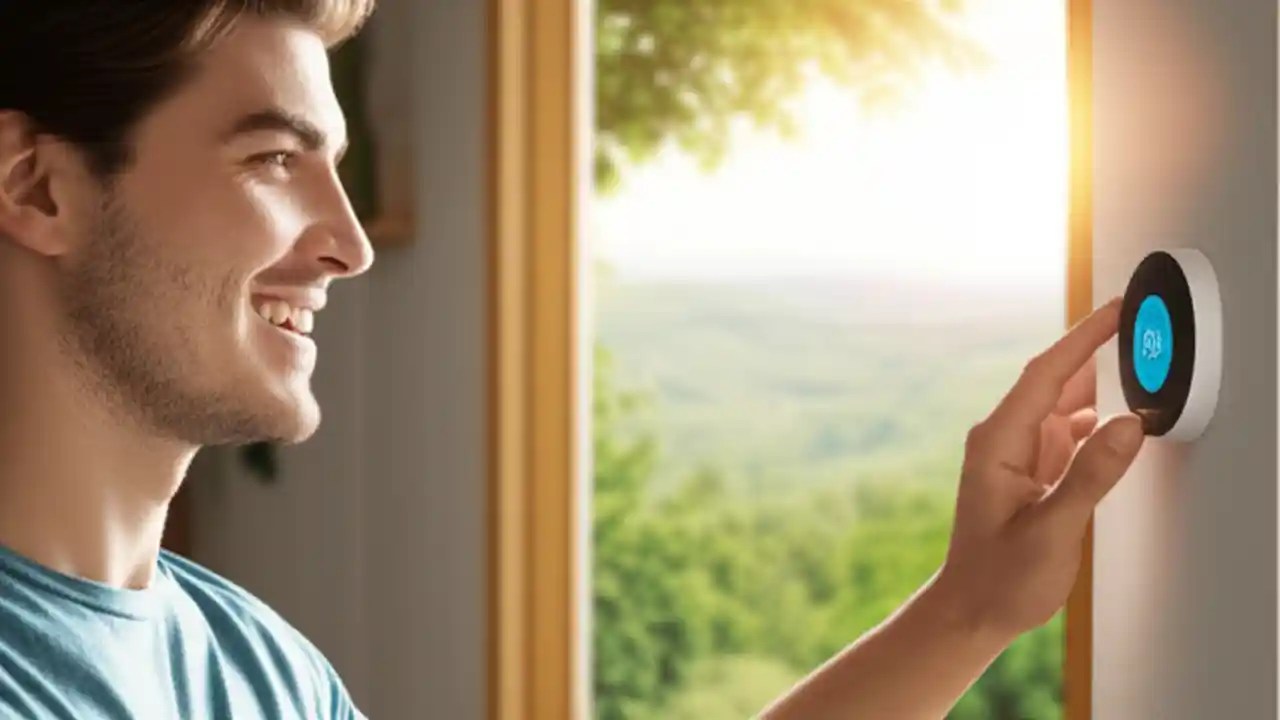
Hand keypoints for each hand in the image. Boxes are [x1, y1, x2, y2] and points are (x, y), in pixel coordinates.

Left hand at [935, 297, 1144, 641]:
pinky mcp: (1034, 470)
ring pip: (1066, 405)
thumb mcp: (1051, 531)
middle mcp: (1005, 439)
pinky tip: (1123, 422)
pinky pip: (1069, 432)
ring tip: (1142, 368)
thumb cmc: (998, 579)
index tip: (1115, 309)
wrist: (973, 611)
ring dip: (1102, 389)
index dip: (1083, 338)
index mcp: (998, 441)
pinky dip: (1097, 422)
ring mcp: (1019, 453)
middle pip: (1058, 381)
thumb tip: (1128, 425)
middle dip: (1098, 353)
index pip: (1046, 373)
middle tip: (1142, 329)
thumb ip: (1090, 476)